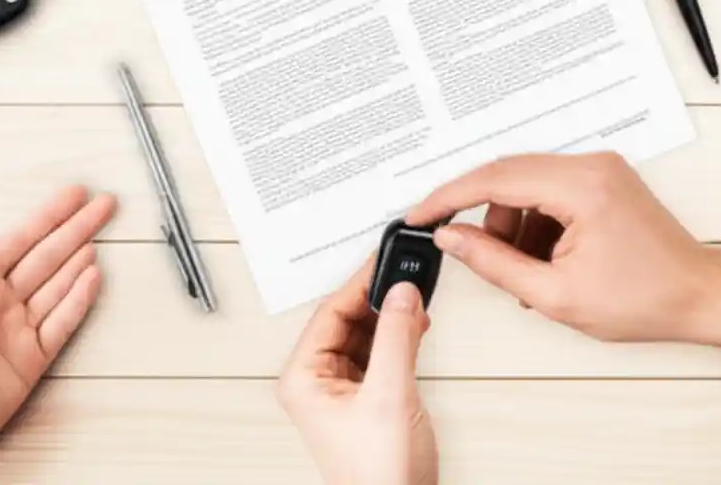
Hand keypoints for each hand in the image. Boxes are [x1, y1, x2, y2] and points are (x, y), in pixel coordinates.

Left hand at [0, 185, 115, 479]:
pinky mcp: (31, 360)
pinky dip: (80, 300)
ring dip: (80, 259)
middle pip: (48, 256)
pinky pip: (62, 323)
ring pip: (59, 285)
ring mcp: (18, 330)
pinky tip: (93, 278)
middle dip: (76, 228)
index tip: (72, 196)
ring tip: (100, 235)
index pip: (20, 240)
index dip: (48, 216)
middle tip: (102, 206)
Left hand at [277, 261, 437, 484]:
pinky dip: (398, 337)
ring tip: (416, 294)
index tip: (386, 257)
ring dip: (390, 316)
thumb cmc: (378, 476)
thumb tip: (401, 292)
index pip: (330, 312)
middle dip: (378, 297)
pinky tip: (416, 324)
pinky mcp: (366, 398)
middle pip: (346, 320)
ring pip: (365, 335)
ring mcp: (341, 390)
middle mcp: (316, 381)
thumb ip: (398, 337)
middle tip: (407, 271)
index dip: (360, 282)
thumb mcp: (390, 395)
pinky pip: (379, 353)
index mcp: (304, 378)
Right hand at [407, 153, 709, 342]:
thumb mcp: (554, 294)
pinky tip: (545, 260)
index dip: (448, 197)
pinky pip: (548, 191)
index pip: (494, 179)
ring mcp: (599, 169)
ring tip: (526, 272)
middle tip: (473, 254)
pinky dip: (535, 224)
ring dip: (512, 225)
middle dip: (483, 219)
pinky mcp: (602, 179)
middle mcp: (591, 165)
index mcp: (582, 186)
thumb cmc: (647, 298)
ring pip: (525, 185)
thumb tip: (452, 238)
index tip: (421, 214)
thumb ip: (494, 263)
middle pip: (507, 176)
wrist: (699, 296)